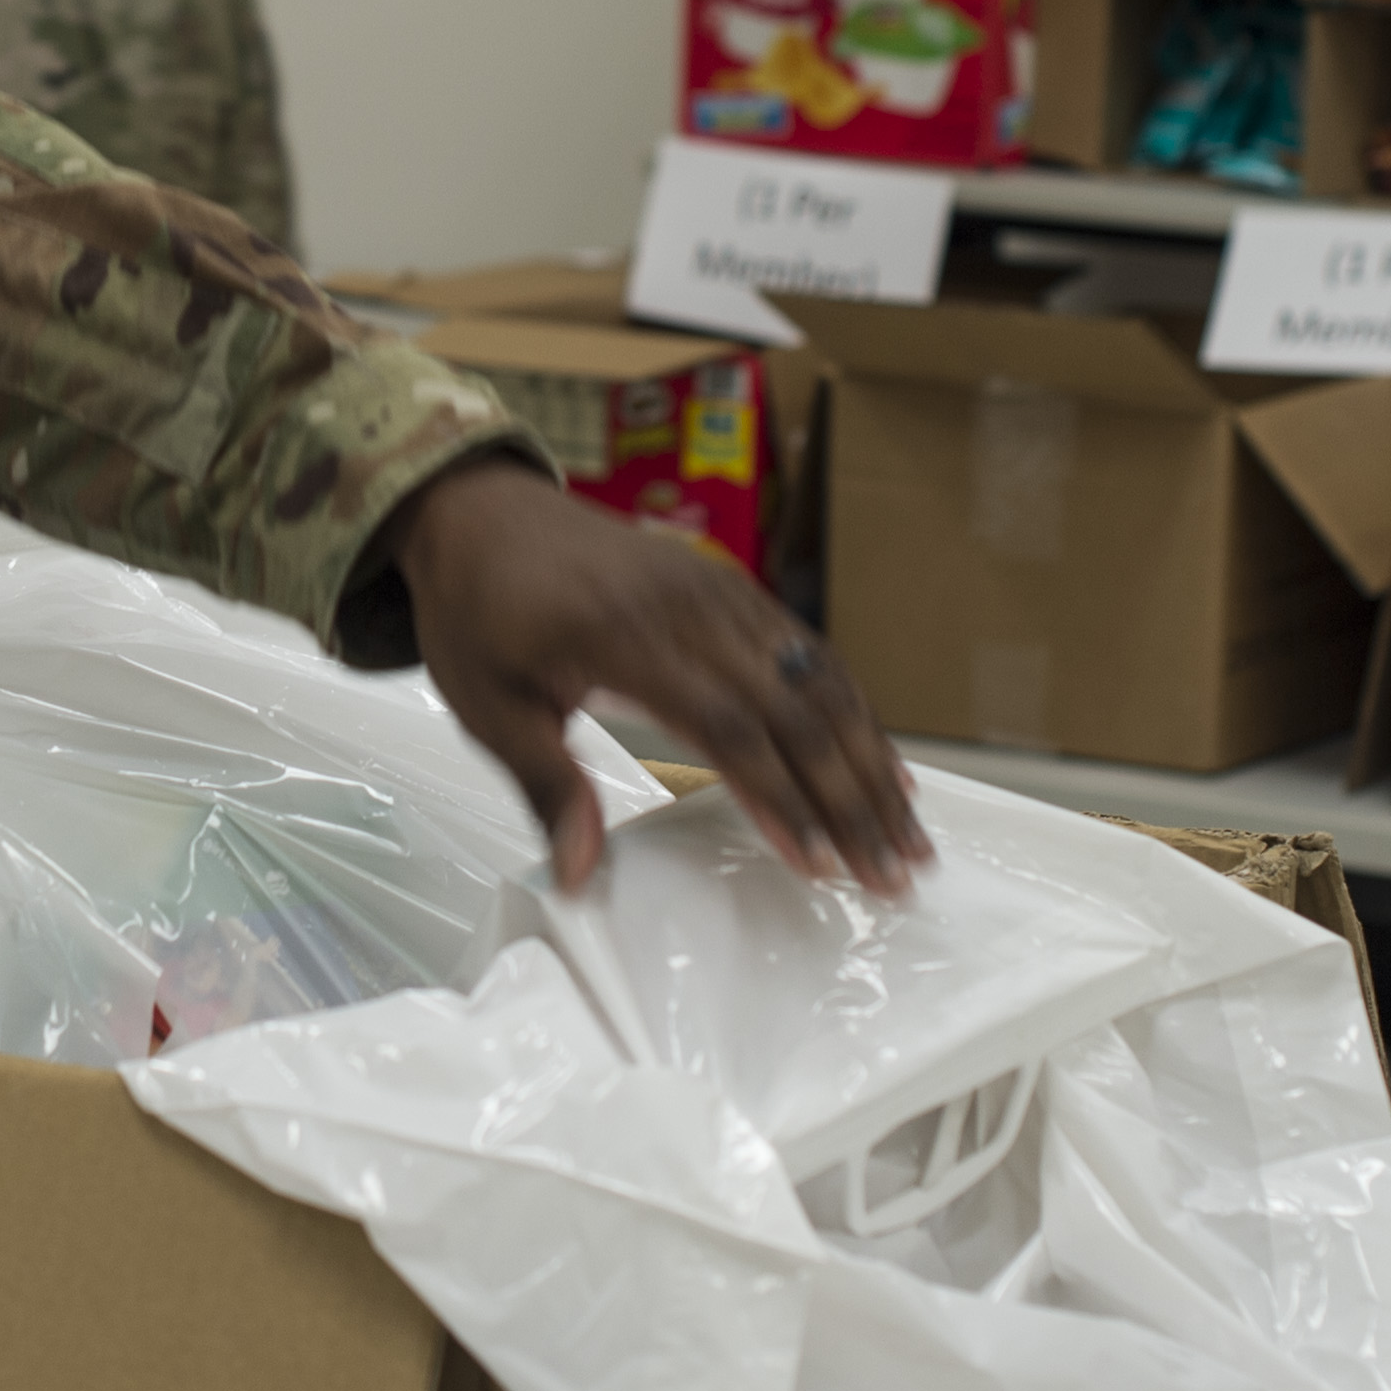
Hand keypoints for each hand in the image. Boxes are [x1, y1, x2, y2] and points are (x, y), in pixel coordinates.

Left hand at [384, 459, 926, 899]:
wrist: (481, 515)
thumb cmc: (480, 612)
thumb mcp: (486, 705)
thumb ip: (547, 785)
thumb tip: (582, 876)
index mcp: (624, 636)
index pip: (728, 725)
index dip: (781, 798)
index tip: (819, 863)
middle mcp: (689, 607)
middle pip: (793, 710)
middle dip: (850, 798)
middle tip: (892, 874)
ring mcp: (718, 592)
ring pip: (817, 680)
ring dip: (870, 760)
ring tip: (910, 836)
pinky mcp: (730, 589)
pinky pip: (808, 653)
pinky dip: (852, 712)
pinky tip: (880, 765)